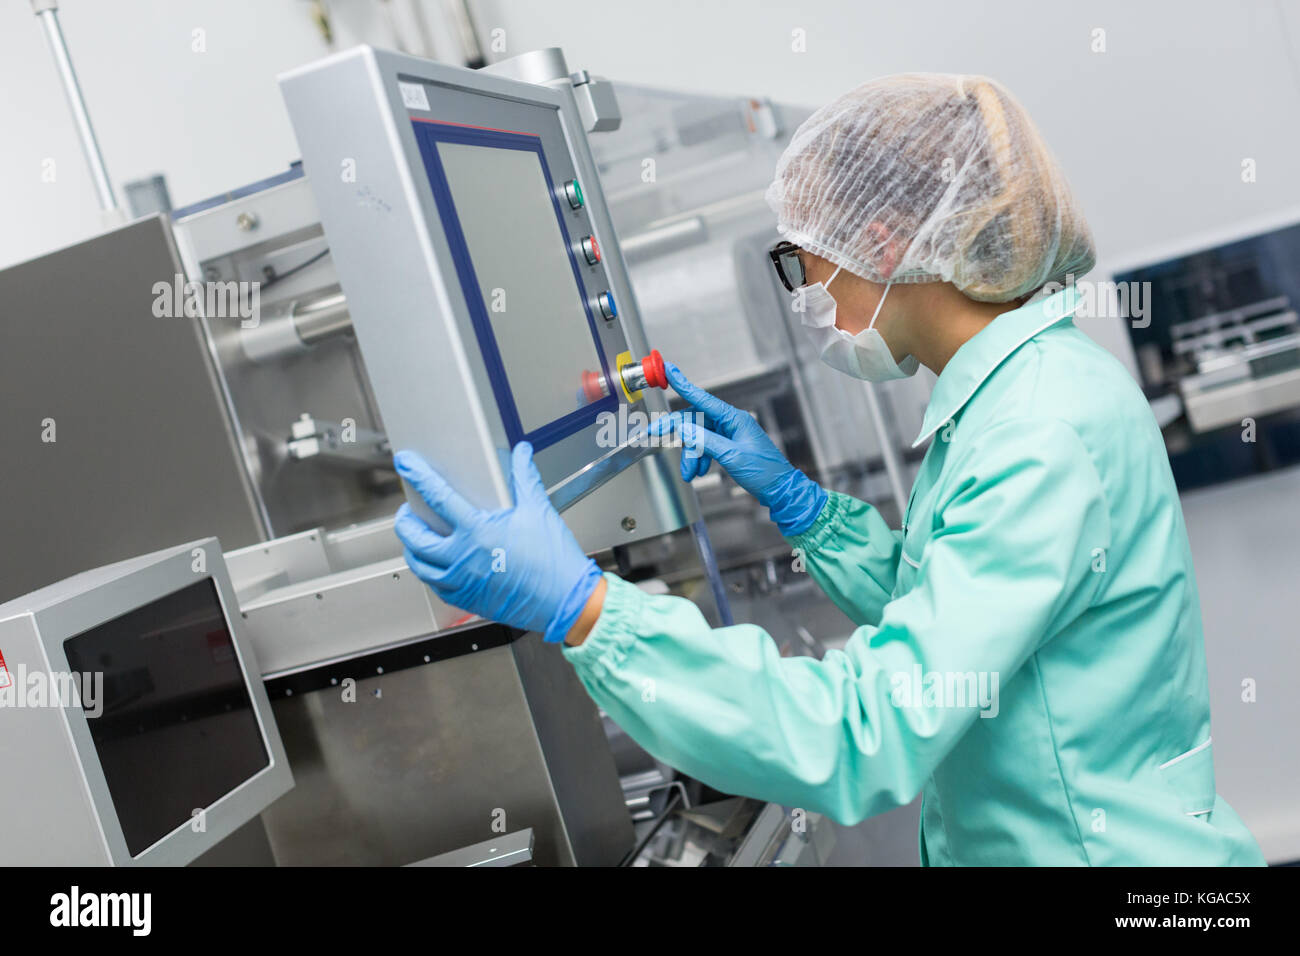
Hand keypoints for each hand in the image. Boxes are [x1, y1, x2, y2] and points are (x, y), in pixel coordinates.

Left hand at [393, 443, 603, 642]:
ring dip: (412, 547)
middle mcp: (463, 559)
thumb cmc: (554, 563)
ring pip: (419, 564)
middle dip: (405, 519)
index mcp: (479, 532)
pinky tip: (436, 563)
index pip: (437, 497)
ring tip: (417, 536)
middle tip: (408, 509)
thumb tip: (521, 454)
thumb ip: (525, 478)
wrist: (565, 602)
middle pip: (415, 536)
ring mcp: (462, 582)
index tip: (406, 465)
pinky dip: (428, 571)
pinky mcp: (466, 600)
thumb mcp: (538, 511)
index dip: (417, 476)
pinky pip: (434, 585)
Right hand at [653, 361, 826, 535]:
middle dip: (680, 437)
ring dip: (691, 454)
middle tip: (655, 435)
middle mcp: (731, 423)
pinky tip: (699, 471)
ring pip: (698, 437)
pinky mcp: (729, 446)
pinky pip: (706, 447)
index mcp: (734, 419)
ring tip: (690, 473)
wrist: (780, 490)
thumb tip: (683, 428)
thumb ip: (705, 441)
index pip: (703, 399)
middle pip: (695, 421)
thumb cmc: (764, 472)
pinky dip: (699, 459)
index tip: (668, 370)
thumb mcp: (732, 456)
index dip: (683, 384)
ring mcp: (730, 434)